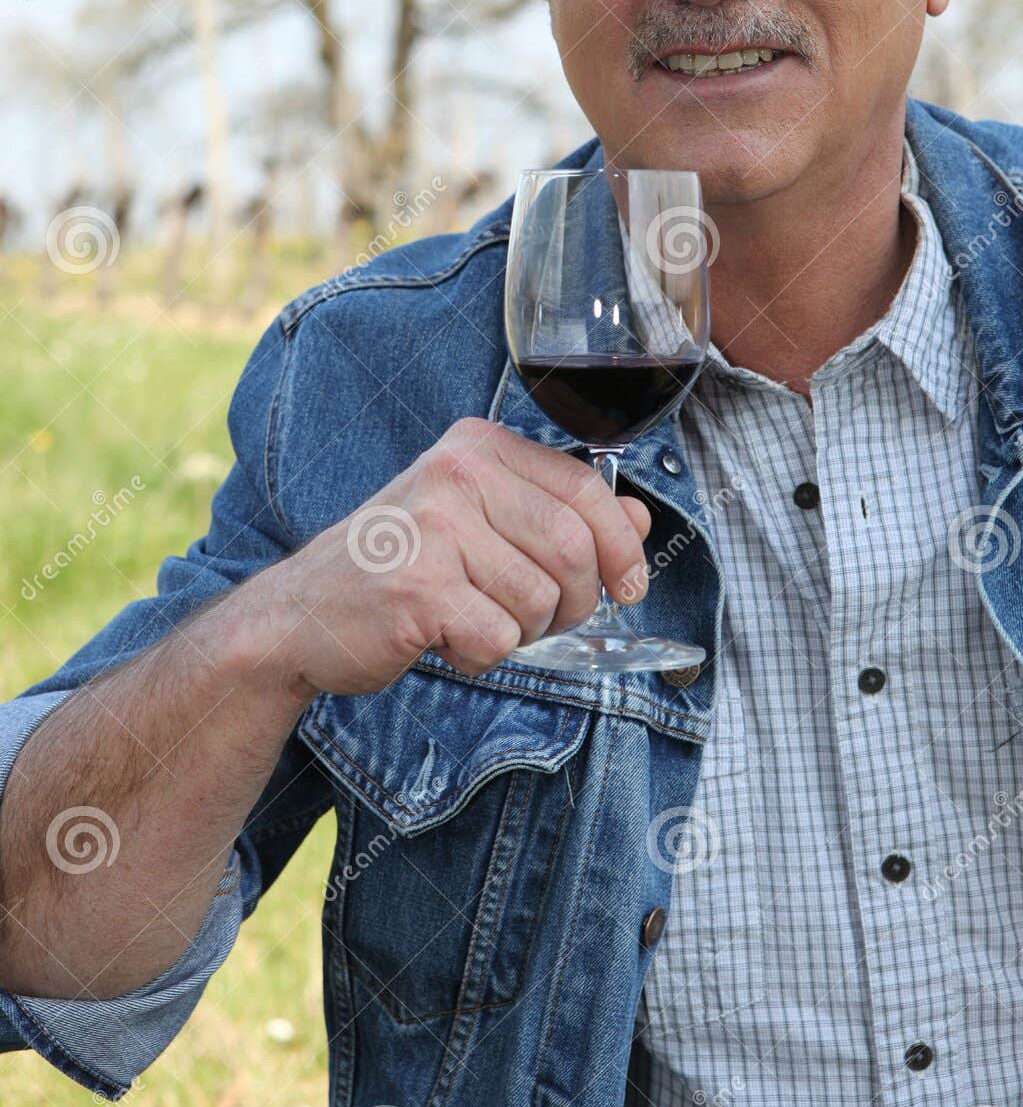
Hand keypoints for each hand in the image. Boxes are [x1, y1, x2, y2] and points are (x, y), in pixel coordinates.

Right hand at [241, 417, 651, 699]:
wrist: (300, 614)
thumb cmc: (398, 567)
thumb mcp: (481, 523)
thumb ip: (559, 515)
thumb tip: (638, 519)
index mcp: (476, 448)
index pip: (584, 490)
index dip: (622, 546)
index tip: (629, 586)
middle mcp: (455, 474)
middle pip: (572, 549)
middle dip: (573, 602)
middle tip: (538, 620)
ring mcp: (434, 529)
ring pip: (539, 601)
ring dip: (520, 633)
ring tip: (471, 619)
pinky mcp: (418, 588)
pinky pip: (498, 640)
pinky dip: (481, 657)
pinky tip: (443, 639)